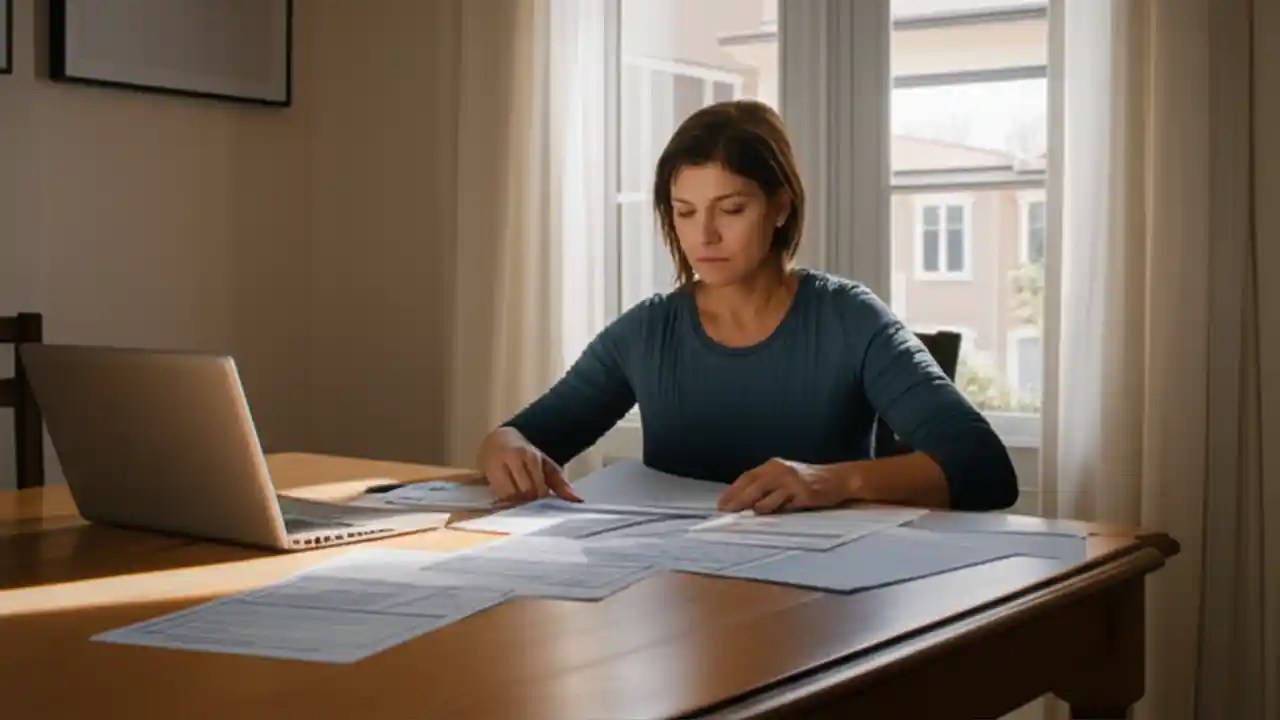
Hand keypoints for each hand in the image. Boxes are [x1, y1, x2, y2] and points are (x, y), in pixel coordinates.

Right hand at [476, 427, 582, 503]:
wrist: (501, 440)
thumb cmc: (528, 456)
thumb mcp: (546, 466)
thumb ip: (561, 484)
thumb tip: (578, 501)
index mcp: (529, 455)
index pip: (538, 487)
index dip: (541, 496)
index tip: (543, 496)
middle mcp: (511, 458)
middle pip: (523, 492)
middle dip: (529, 499)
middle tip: (531, 498)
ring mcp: (496, 466)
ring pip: (509, 496)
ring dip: (516, 501)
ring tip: (520, 496)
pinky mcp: (486, 474)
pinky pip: (497, 496)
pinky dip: (505, 500)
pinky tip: (509, 497)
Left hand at [717, 458, 851, 513]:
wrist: (838, 479)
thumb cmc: (808, 481)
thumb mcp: (785, 477)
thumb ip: (767, 485)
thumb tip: (743, 502)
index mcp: (774, 465)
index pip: (747, 477)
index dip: (733, 490)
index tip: (721, 503)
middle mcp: (781, 470)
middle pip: (753, 486)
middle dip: (737, 500)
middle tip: (725, 512)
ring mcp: (792, 481)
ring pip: (766, 496)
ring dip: (753, 508)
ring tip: (743, 517)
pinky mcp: (803, 493)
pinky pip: (783, 504)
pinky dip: (773, 510)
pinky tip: (766, 515)